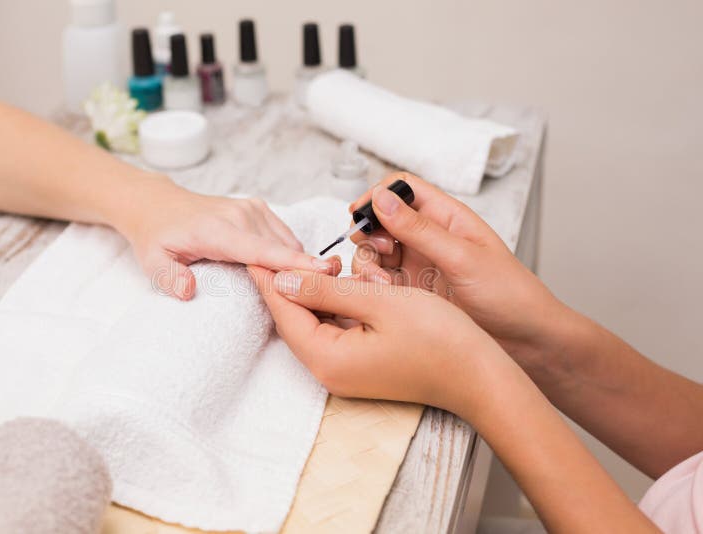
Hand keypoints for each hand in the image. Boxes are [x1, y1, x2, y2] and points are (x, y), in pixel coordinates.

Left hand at [116, 174, 339, 298]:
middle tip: (310, 304)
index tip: (322, 271)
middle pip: (282, 250)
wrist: (157, 205)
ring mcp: (252, 209)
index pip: (262, 250)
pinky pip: (284, 235)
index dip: (292, 263)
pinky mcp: (258, 209)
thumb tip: (187, 292)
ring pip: (288, 243)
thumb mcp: (151, 262)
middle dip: (300, 274)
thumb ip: (168, 278)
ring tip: (302, 291)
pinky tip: (287, 272)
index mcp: (217, 230)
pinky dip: (290, 254)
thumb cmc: (157, 236)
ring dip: (297, 265)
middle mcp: (240, 215)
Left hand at [248, 266, 516, 419]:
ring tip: (322, 262)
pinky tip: (343, 284)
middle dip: (291, 282)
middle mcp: (329, 371)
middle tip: (287, 249)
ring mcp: (345, 373)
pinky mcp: (360, 368)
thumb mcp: (379, 300)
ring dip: (316, 292)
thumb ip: (326, 289)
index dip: (268, 278)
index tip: (253, 250)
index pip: (283, 311)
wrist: (479, 377)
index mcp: (327, 358)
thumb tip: (282, 278)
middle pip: (294, 319)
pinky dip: (334, 306)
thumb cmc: (439, 339)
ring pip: (314, 323)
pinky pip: (334, 331)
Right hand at [348, 172, 567, 369]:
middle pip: (380, 220)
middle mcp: (428, 238)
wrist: (525, 341)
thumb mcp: (462, 257)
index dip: (378, 196)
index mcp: (446, 217)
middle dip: (368, 233)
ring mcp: (418, 265)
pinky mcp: (411, 293)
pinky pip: (379, 281)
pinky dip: (372, 285)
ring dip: (368, 263)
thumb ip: (419, 229)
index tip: (361, 214)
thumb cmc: (509, 294)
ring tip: (381, 284)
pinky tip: (383, 297)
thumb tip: (382, 198)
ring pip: (374, 252)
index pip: (402, 188)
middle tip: (377, 252)